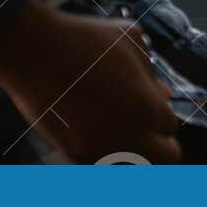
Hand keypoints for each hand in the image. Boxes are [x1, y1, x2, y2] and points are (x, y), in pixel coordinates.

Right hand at [0, 1, 181, 163]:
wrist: (35, 53)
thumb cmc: (86, 41)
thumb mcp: (131, 41)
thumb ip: (151, 71)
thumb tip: (162, 92)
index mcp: (147, 107)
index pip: (171, 126)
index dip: (164, 115)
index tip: (155, 108)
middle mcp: (128, 134)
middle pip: (166, 157)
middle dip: (161, 144)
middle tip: (150, 131)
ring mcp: (99, 147)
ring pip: (132, 165)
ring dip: (133, 152)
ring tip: (119, 130)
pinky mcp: (71, 152)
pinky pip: (100, 164)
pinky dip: (103, 154)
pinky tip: (94, 131)